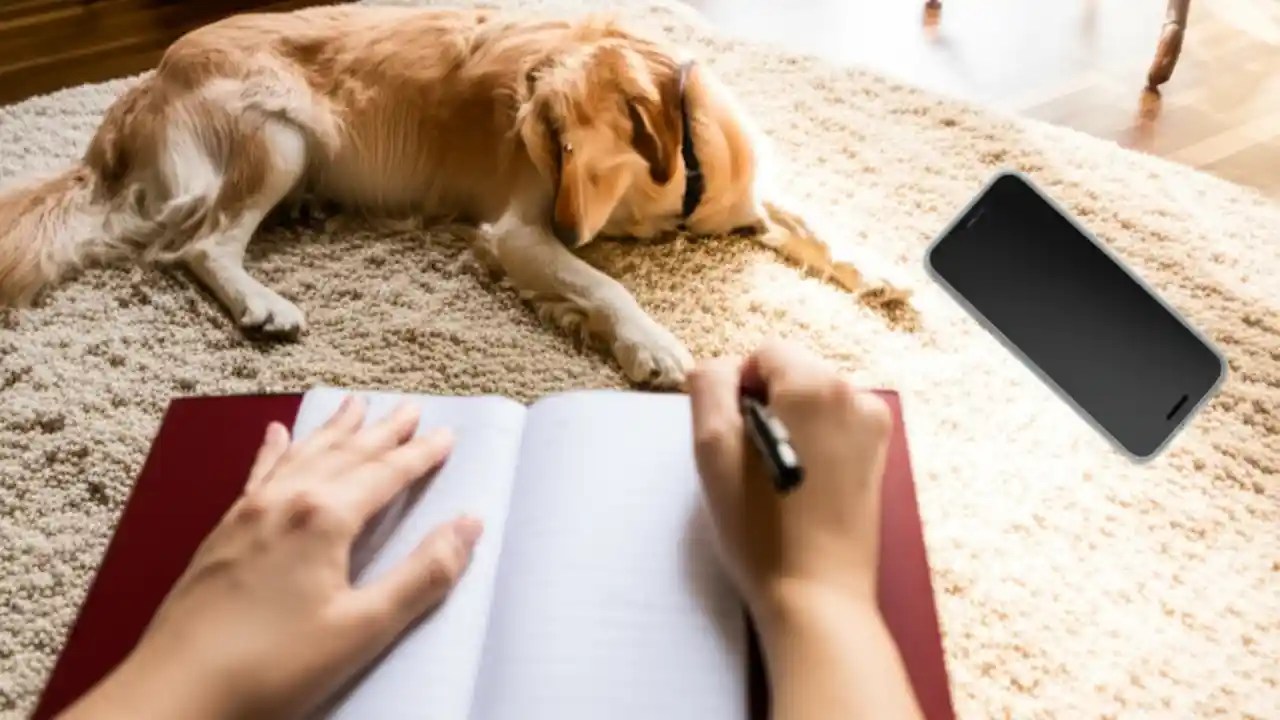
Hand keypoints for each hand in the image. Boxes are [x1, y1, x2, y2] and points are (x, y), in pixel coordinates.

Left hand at [61, 396, 483, 719]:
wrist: (176, 693)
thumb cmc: (273, 666)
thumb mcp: (363, 628)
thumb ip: (422, 576)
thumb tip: (468, 525)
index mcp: (325, 519)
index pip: (385, 475)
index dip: (420, 455)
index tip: (447, 435)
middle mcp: (286, 502)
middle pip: (346, 455)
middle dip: (383, 432)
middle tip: (411, 408)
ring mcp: (249, 513)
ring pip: (303, 456)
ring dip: (335, 431)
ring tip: (356, 405)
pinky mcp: (223, 533)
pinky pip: (258, 474)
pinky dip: (274, 451)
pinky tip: (275, 434)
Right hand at [687, 340, 892, 629]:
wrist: (816, 596)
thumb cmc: (758, 526)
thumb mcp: (712, 449)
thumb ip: (710, 386)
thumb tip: (722, 369)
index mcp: (816, 385)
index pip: (763, 354)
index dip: (736, 390)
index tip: (729, 438)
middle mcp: (854, 395)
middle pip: (792, 375)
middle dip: (765, 407)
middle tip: (748, 464)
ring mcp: (873, 428)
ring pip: (812, 403)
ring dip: (787, 427)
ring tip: (775, 481)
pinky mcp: (879, 457)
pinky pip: (834, 429)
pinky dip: (812, 445)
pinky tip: (800, 488)